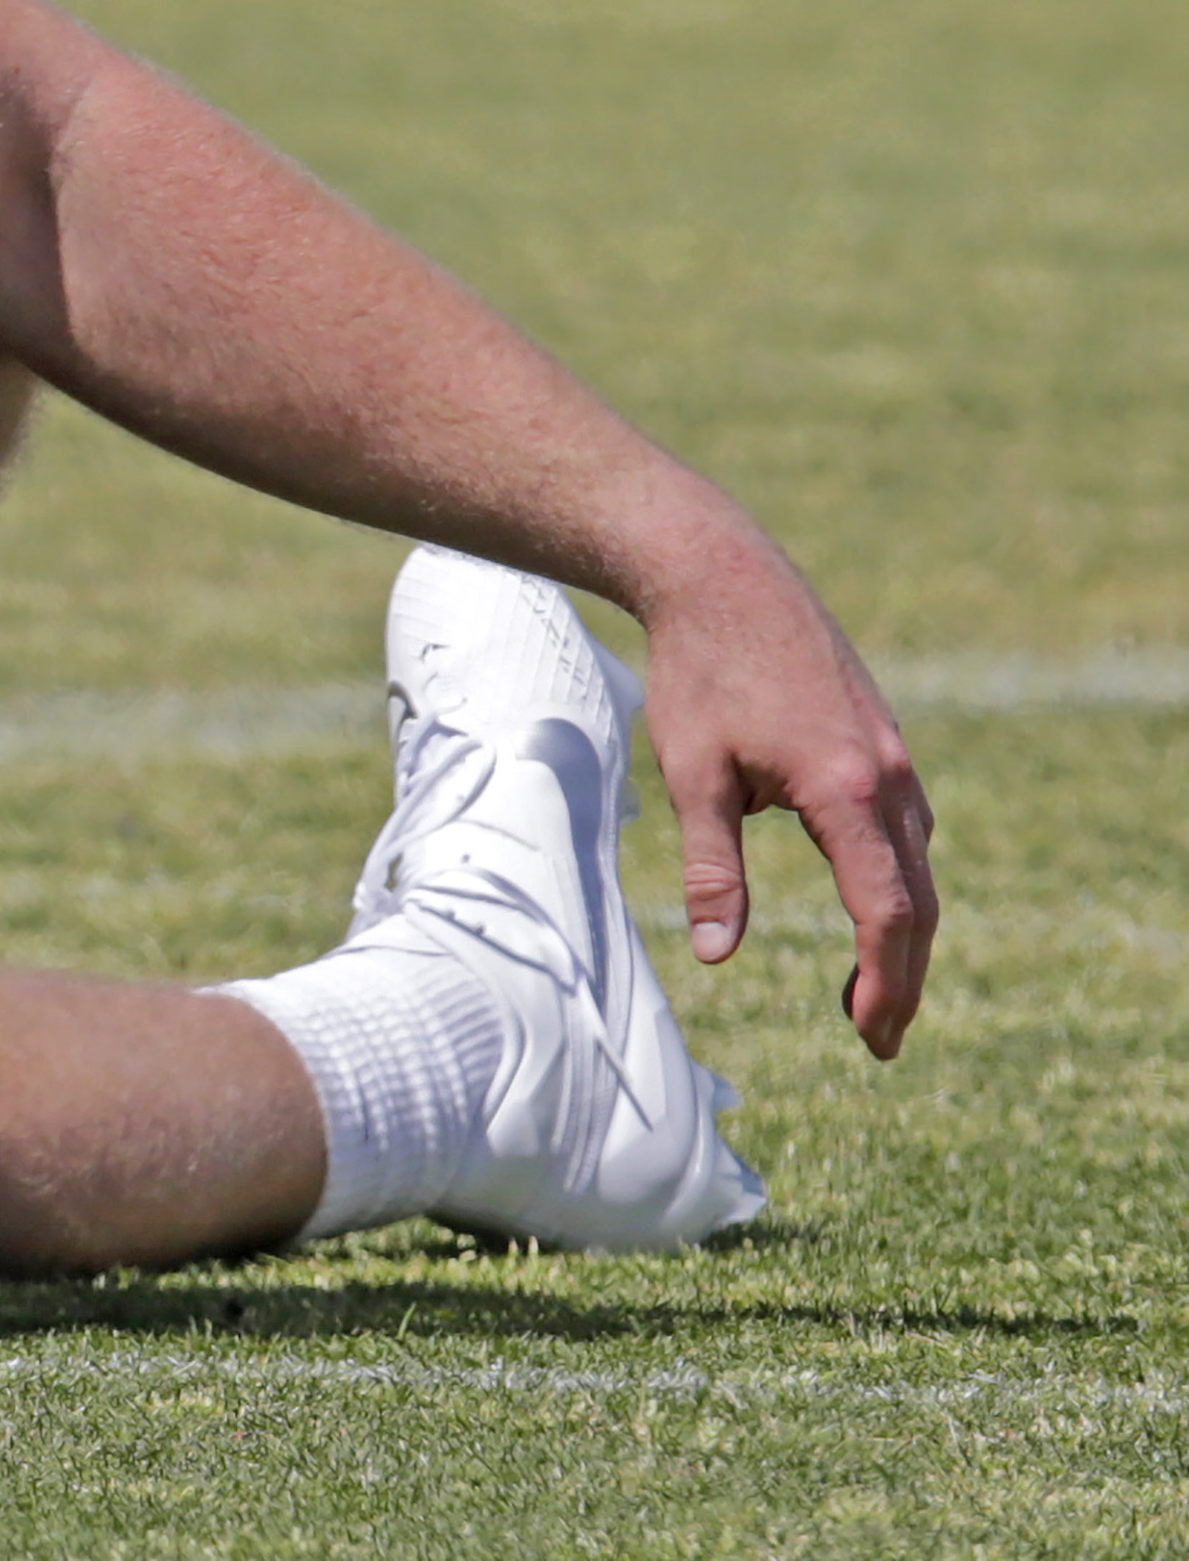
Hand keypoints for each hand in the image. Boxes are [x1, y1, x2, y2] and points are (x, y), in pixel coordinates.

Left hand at [634, 542, 936, 1059]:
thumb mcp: (693, 774)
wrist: (720, 572)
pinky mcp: (880, 734)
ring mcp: (893, 751)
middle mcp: (888, 774)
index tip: (870, 1036)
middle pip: (917, 899)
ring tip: (869, 984)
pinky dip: (895, 875)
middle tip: (878, 1038)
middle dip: (902, 974)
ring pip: (916, 862)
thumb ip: (711, 869)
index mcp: (846, 789)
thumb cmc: (698, 670)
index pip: (887, 913)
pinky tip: (865, 895)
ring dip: (902, 928)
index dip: (884, 983)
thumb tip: (716, 955)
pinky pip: (904, 824)